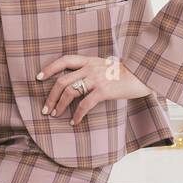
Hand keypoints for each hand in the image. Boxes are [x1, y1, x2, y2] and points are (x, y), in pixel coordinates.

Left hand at [37, 54, 151, 124]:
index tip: (39, 77)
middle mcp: (90, 67)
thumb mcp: (106, 65)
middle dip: (51, 96)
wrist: (144, 74)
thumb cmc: (125, 72)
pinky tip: (74, 122)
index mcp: (89, 60)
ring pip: (70, 92)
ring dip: (59, 106)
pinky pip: (85, 104)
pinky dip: (77, 115)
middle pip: (62, 80)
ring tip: (55, 115)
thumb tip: (79, 79)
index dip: (50, 68)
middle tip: (45, 108)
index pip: (64, 60)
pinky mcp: (104, 91)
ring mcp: (97, 79)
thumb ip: (92, 68)